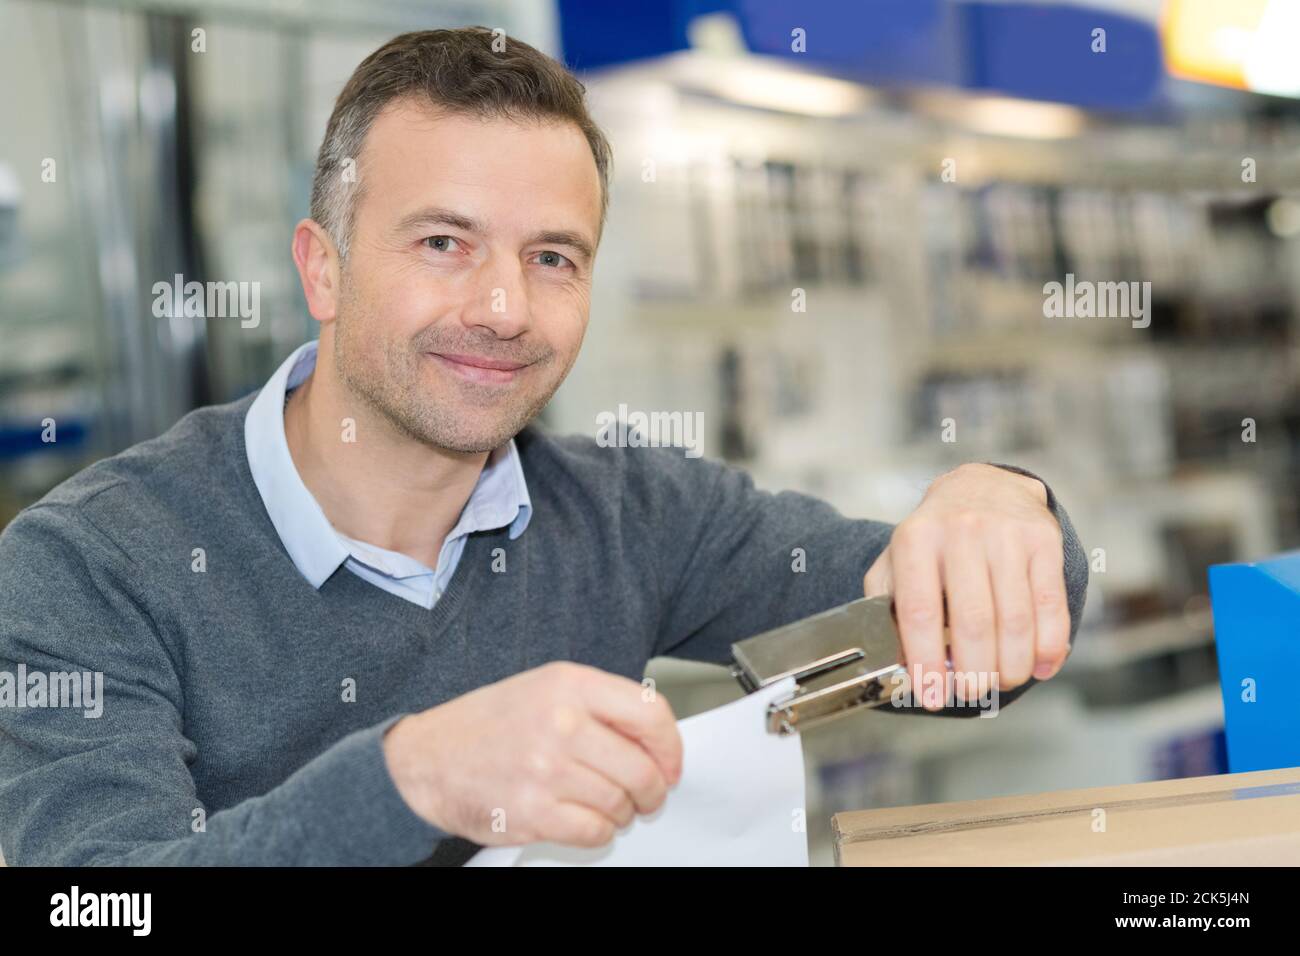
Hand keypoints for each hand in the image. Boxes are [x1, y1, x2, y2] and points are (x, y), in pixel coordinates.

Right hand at [382, 661, 682, 846]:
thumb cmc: (489, 723)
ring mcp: (546, 769)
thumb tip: (656, 745)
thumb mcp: (546, 689)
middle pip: (642, 768)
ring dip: (623, 811)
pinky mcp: (532, 812)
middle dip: (653, 790)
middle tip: (648, 796)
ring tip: (608, 805)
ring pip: (620, 803)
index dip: (671, 746)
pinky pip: (594, 831)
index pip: (650, 713)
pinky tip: (586, 819)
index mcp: (569, 684)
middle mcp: (560, 723)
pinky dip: (599, 831)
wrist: (427, 758)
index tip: (670, 763)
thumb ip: (600, 707)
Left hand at [863, 463, 1069, 709]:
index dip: (926, 662)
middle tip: (973, 692)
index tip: (932, 695)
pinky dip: (1049, 646)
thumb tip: (896, 659)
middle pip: (973, 622)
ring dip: (1012, 665)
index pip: (920, 612)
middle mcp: (960, 531)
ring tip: (1003, 681)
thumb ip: (888, 603)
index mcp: (916, 539)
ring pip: (1015, 619)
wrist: (984, 486)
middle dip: (975, 672)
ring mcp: (1006, 534)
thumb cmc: (937, 537)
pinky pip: (1051, 605)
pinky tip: (1041, 666)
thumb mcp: (898, 557)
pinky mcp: (1043, 541)